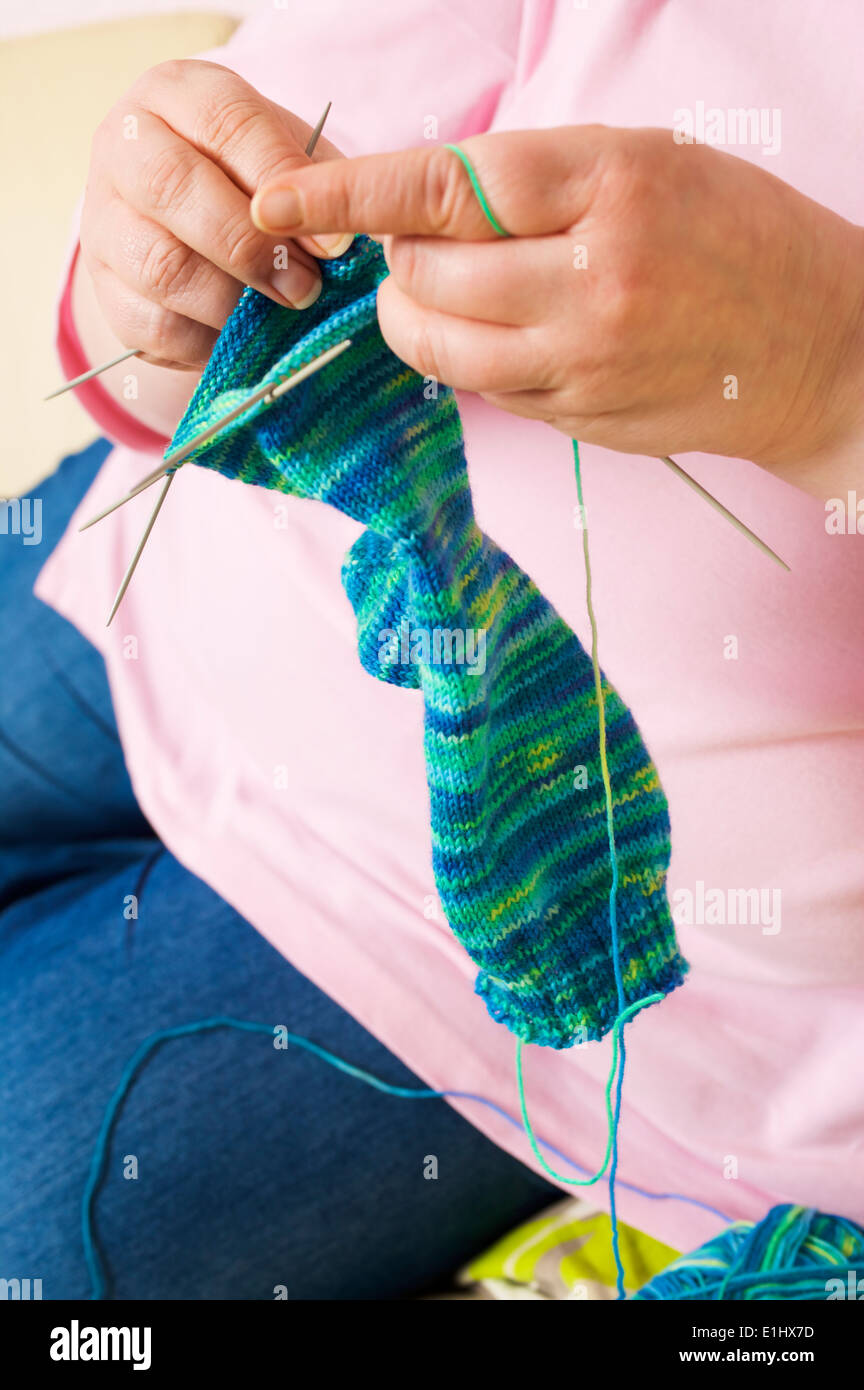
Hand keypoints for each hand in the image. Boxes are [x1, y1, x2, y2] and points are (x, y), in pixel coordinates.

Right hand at [79, 59, 351, 369]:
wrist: (187, 226)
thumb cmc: (251, 182)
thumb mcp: (288, 159)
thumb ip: (314, 185)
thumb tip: (337, 238)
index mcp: (176, 94)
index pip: (226, 123)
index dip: (282, 183)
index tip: (332, 242)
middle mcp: (125, 147)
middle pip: (173, 188)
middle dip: (250, 247)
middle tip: (304, 287)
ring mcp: (103, 220)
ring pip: (161, 266)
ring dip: (232, 301)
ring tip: (279, 313)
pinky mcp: (102, 289)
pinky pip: (155, 325)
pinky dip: (208, 341)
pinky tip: (242, 336)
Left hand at [252, 127, 863, 488]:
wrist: (817, 344)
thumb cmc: (734, 234)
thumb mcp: (645, 163)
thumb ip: (534, 181)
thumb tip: (422, 209)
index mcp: (607, 188)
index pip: (443, 189)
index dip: (349, 194)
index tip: (279, 199)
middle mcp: (589, 281)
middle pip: (424, 279)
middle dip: (400, 262)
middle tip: (427, 247)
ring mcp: (583, 363)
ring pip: (438, 350)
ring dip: (418, 319)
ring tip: (459, 293)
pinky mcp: (580, 419)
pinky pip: (486, 392)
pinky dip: (475, 360)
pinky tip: (521, 336)